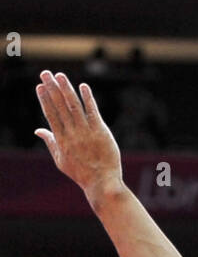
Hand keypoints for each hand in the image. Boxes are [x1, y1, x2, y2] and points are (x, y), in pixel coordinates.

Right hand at [35, 71, 123, 200]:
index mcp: (61, 140)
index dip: (45, 99)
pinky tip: (83, 87)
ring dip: (66, 89)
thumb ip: (50, 142)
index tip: (40, 86)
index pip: (51, 115)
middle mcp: (72, 134)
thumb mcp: (61, 160)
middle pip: (60, 107)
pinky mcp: (100, 132)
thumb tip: (37, 130)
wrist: (102, 183)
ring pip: (74, 106)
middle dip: (52, 89)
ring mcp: (86, 132)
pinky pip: (93, 112)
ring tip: (60, 76)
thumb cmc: (81, 173)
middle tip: (45, 73)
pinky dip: (88, 99)